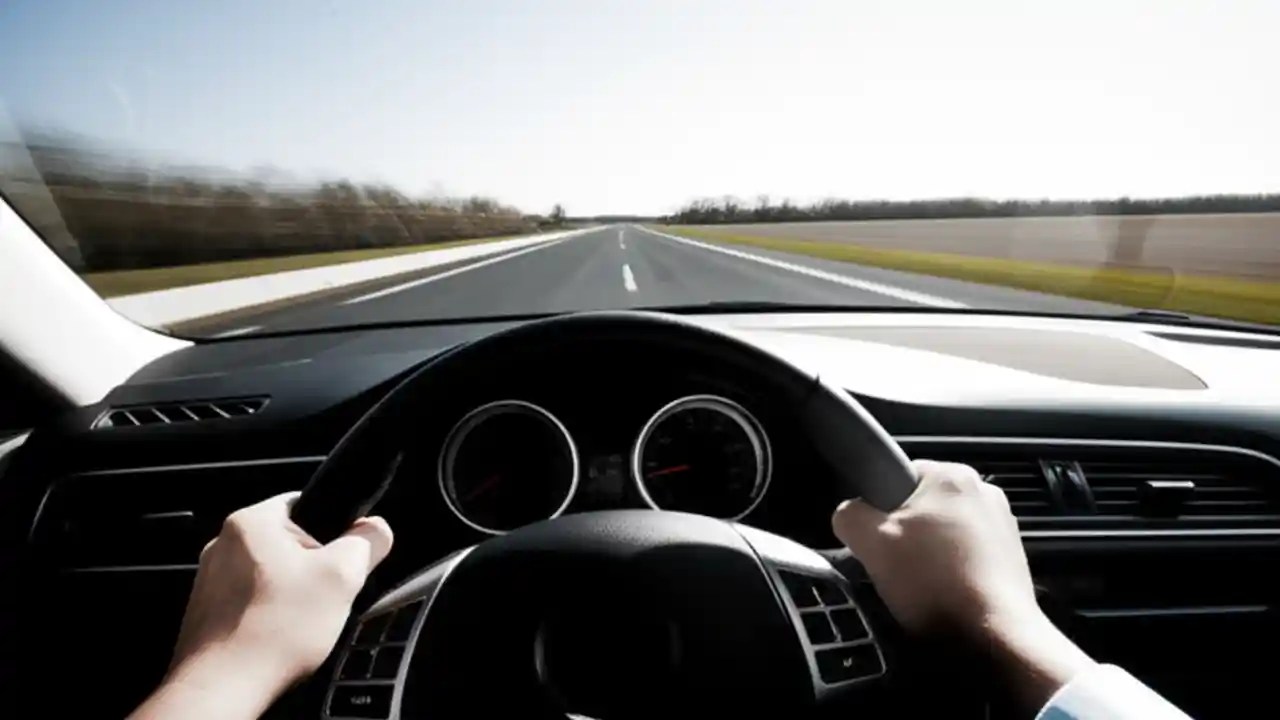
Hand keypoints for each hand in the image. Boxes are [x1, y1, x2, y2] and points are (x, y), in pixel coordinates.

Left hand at [130, 493, 393, 719]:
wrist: (224, 688)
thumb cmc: (274, 631)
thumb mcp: (343, 576)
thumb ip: (367, 541)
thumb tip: (376, 529)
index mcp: (251, 522)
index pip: (305, 503)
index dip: (334, 529)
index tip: (344, 557)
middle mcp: (222, 546)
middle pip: (287, 544)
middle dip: (312, 569)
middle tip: (327, 595)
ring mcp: (209, 582)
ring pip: (268, 577)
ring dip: (289, 596)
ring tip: (300, 623)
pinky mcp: (206, 615)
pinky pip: (250, 606)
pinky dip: (267, 618)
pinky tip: (278, 638)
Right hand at [832, 460, 1093, 711]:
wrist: (994, 637)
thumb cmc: (933, 582)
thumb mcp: (871, 543)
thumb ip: (849, 515)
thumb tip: (850, 514)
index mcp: (951, 474)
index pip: (895, 475)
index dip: (877, 509)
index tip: (877, 540)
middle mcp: (984, 489)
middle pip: (921, 505)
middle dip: (905, 532)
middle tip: (894, 564)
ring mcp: (1004, 522)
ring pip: (944, 530)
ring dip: (930, 551)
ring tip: (922, 584)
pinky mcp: (1014, 554)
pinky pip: (967, 553)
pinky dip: (953, 568)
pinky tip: (946, 592)